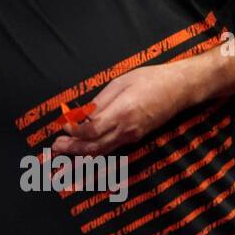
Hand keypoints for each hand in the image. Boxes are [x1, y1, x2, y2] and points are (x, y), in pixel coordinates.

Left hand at [49, 63, 194, 156]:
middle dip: (72, 150)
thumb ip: (100, 102)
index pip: (92, 130)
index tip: (63, 127)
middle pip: (95, 147)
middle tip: (54, 149)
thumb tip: (81, 116)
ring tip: (63, 154)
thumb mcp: (120, 83)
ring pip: (102, 152)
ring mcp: (132, 136)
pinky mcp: (136, 137)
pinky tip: (83, 150)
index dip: (75, 132)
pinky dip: (94, 151)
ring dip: (81, 155)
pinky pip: (111, 148)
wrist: (180, 88)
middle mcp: (127, 130)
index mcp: (122, 113)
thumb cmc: (150, 79)